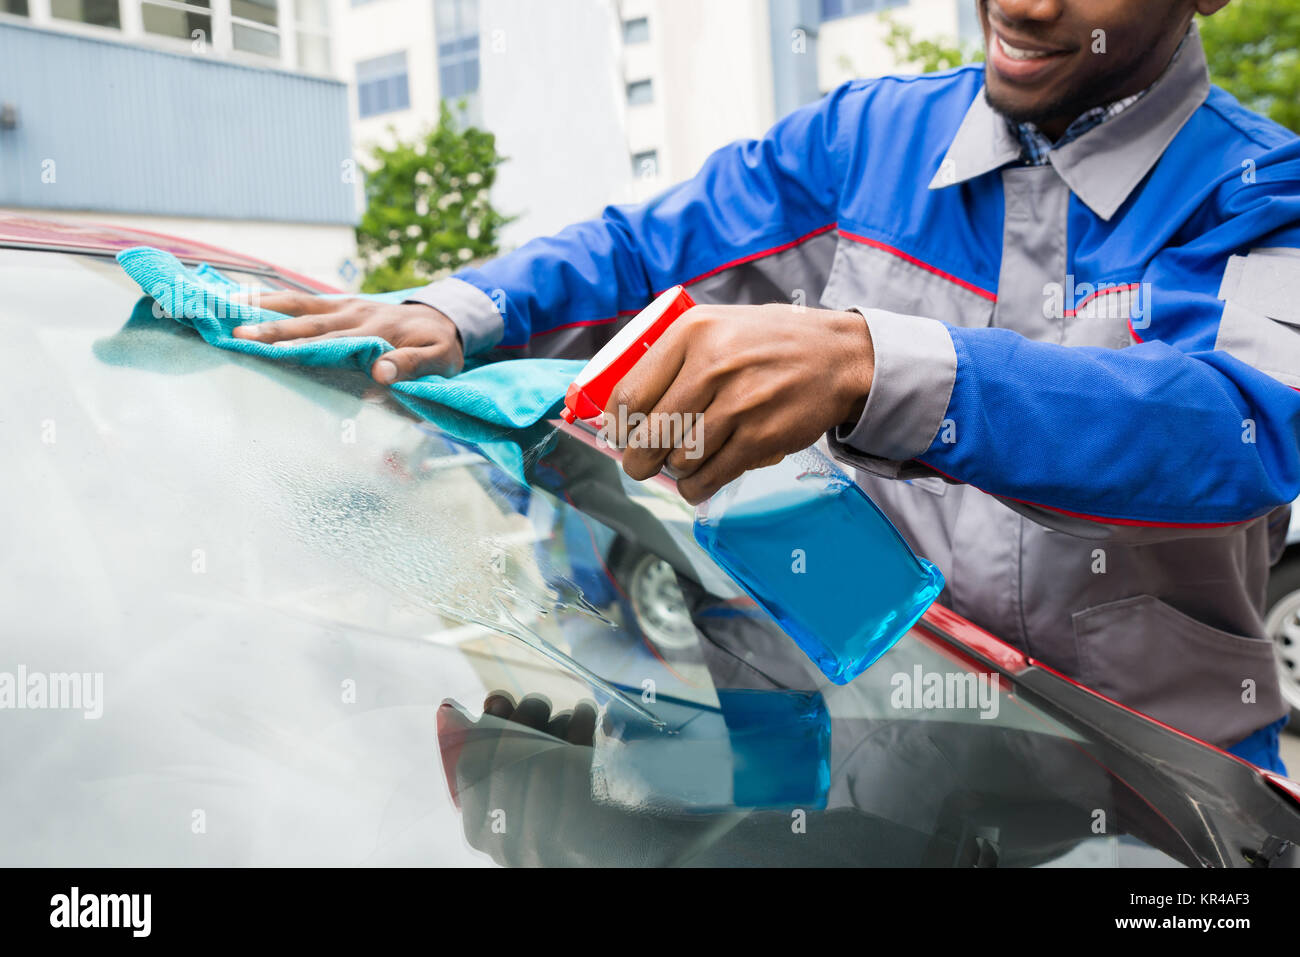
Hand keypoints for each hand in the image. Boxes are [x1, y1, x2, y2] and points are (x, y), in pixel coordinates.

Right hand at [231, 293, 464, 382]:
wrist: (444, 315)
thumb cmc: (440, 345)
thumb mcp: (440, 358)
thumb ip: (412, 365)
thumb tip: (379, 373)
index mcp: (375, 333)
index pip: (331, 343)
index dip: (302, 347)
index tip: (273, 352)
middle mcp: (354, 316)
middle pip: (307, 323)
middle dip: (272, 329)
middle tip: (237, 335)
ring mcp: (345, 306)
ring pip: (299, 305)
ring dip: (264, 308)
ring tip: (228, 310)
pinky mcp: (340, 303)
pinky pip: (303, 299)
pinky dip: (274, 298)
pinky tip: (245, 298)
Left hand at [610, 303, 873, 504]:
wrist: (837, 356)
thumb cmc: (767, 343)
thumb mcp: (716, 326)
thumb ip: (672, 357)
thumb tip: (623, 406)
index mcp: (692, 333)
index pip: (630, 393)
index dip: (615, 425)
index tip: (617, 435)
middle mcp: (713, 365)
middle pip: (648, 433)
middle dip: (637, 459)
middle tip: (639, 464)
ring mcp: (739, 403)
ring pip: (679, 459)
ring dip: (674, 470)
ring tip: (681, 463)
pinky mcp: (762, 437)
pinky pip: (711, 476)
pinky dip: (696, 487)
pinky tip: (697, 482)